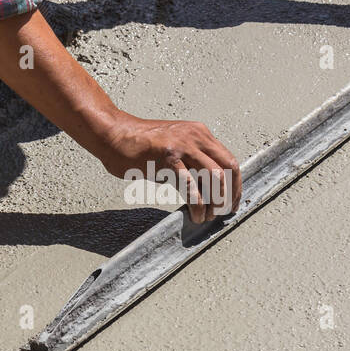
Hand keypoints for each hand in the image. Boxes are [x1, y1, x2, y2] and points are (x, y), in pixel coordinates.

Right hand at [99, 113, 241, 222]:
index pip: (229, 160)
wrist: (114, 135)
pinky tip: (195, 215)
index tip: (232, 203)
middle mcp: (196, 137)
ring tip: (207, 216)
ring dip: (215, 202)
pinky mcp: (168, 158)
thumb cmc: (140, 146)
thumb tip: (208, 189)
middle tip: (223, 213)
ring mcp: (182, 146)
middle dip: (229, 195)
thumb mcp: (175, 148)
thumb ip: (192, 162)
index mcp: (200, 134)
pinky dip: (197, 205)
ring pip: (214, 178)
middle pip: (228, 168)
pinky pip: (191, 186)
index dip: (235, 185)